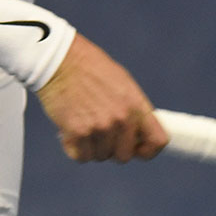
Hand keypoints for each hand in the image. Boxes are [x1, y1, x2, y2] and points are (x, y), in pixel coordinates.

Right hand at [36, 36, 168, 162]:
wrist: (58, 59)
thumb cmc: (88, 69)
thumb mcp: (121, 83)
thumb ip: (132, 110)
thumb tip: (137, 136)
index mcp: (135, 104)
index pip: (157, 141)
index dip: (147, 150)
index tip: (136, 149)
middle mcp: (121, 118)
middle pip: (124, 156)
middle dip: (111, 148)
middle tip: (98, 132)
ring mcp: (100, 126)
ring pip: (100, 156)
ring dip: (90, 146)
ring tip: (81, 123)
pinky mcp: (78, 132)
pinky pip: (81, 156)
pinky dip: (74, 148)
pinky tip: (69, 130)